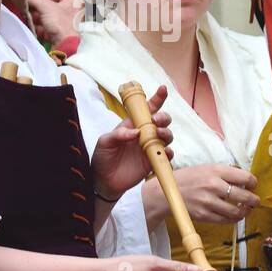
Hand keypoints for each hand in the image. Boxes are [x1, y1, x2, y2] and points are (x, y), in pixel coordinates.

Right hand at [24, 0, 83, 45]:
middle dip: (32, 5)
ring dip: (32, 16)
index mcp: (72, 0)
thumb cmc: (65, 28)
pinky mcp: (57, 34)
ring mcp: (63, 23)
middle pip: (46, 3)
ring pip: (43, 16)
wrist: (68, 49)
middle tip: (21, 4)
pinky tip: (26, 25)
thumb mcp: (47, 7)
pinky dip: (34, 26)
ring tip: (21, 15)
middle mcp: (68, 11)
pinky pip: (43, 27)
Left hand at [91, 85, 173, 200]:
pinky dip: (169, 152)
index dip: (157, 98)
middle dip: (163, 117)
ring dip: (166, 133)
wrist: (104, 181)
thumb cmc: (102, 158)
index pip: (147, 109)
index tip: (163, 89)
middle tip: (157, 121)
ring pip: (167, 136)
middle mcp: (144, 134)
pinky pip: (167, 155)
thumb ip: (118, 134)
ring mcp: (150, 147)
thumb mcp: (104, 142)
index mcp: (132, 124)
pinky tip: (165, 151)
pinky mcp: (153, 161)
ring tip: (159, 134)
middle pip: (161, 121)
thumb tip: (135, 132)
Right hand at [169, 164, 259, 224]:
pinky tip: (235, 215)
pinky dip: (234, 219)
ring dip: (245, 211)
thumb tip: (245, 181)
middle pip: (244, 196)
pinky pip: (226, 220)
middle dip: (254, 200)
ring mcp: (209, 202)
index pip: (245, 177)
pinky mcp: (204, 215)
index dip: (253, 183)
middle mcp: (214, 185)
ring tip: (246, 210)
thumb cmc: (188, 178)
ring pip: (237, 211)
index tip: (253, 185)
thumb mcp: (206, 168)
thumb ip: (225, 173)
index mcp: (216, 170)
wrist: (166, 192)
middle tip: (256, 201)